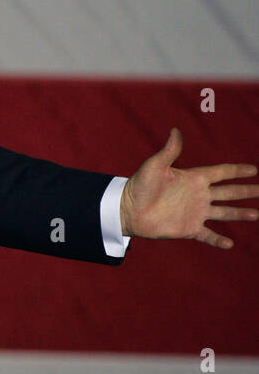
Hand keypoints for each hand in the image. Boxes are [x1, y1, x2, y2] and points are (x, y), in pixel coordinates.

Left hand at [119, 128, 258, 248]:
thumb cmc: (139, 185)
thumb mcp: (155, 165)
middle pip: (229, 193)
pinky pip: (207, 235)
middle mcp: (198, 195)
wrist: (128, 210)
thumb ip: (169, 150)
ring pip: (224, 213)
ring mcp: (195, 213)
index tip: (254, 170)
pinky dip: (218, 240)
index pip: (221, 173)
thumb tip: (175, 130)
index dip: (237, 171)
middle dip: (247, 192)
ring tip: (257, 214)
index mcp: (193, 178)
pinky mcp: (188, 229)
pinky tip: (230, 244)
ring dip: (240, 214)